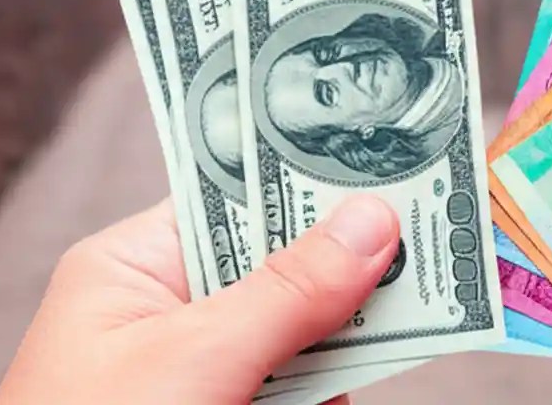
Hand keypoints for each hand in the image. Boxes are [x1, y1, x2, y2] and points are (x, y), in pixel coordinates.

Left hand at [0, 195, 398, 403]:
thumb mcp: (193, 358)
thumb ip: (287, 291)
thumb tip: (372, 220)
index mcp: (136, 266)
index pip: (237, 196)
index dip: (312, 181)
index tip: (392, 170)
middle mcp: (168, 310)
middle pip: (282, 265)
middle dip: (339, 277)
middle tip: (415, 268)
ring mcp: (199, 370)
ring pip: (301, 334)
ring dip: (339, 349)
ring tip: (384, 342)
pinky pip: (297, 387)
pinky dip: (323, 395)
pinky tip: (331, 401)